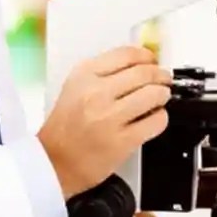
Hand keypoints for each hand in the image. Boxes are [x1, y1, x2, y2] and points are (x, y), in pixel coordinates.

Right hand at [38, 46, 172, 199]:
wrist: (53, 163)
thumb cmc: (66, 126)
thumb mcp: (76, 88)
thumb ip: (105, 72)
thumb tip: (142, 63)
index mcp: (84, 75)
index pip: (127, 54)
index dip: (147, 56)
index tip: (152, 61)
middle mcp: (96, 93)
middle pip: (145, 72)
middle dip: (160, 75)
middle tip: (163, 80)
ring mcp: (110, 118)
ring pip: (154, 94)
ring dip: (163, 95)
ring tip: (160, 98)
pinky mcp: (122, 141)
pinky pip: (156, 122)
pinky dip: (160, 118)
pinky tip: (153, 119)